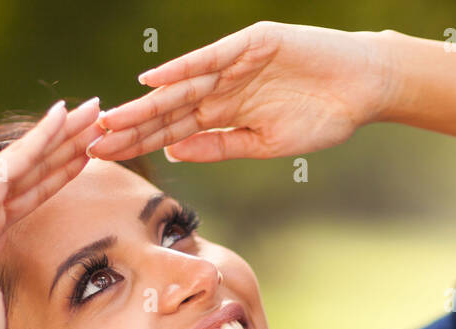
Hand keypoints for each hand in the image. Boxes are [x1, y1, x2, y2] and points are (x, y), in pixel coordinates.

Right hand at [0, 98, 104, 328]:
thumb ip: (6, 286)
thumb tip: (18, 308)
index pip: (28, 193)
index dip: (58, 172)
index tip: (87, 156)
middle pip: (29, 169)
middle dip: (65, 143)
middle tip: (98, 119)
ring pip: (26, 157)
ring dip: (61, 132)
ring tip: (94, 110)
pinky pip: (16, 159)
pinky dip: (41, 136)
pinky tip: (64, 116)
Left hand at [87, 22, 393, 162]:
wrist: (363, 87)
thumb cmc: (322, 118)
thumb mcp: (265, 145)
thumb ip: (220, 147)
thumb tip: (173, 152)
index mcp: (224, 116)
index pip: (171, 132)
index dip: (139, 144)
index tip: (106, 158)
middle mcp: (222, 89)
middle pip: (167, 110)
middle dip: (131, 127)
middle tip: (92, 140)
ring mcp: (234, 65)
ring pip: (181, 87)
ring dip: (146, 104)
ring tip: (112, 118)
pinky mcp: (251, 45)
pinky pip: (210, 58)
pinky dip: (182, 69)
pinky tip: (152, 81)